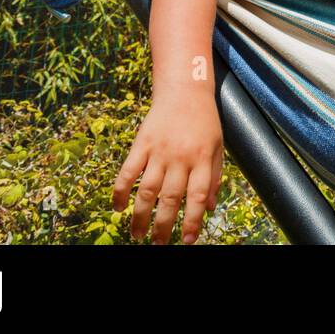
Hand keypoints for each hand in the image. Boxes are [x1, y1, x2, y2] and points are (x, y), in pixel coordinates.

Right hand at [112, 91, 222, 244]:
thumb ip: (214, 177)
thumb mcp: (218, 146)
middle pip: (170, 198)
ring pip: (147, 190)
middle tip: (158, 244)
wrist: (185, 90)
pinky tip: (116, 207)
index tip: (187, 241)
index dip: (192, 221)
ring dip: (140, 216)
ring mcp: (159, 150)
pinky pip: (127, 171)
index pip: (198, 196)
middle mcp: (180, 157)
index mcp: (202, 158)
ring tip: (136, 235)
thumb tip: (210, 208)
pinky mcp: (141, 143)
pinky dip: (120, 190)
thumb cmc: (204, 121)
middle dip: (163, 226)